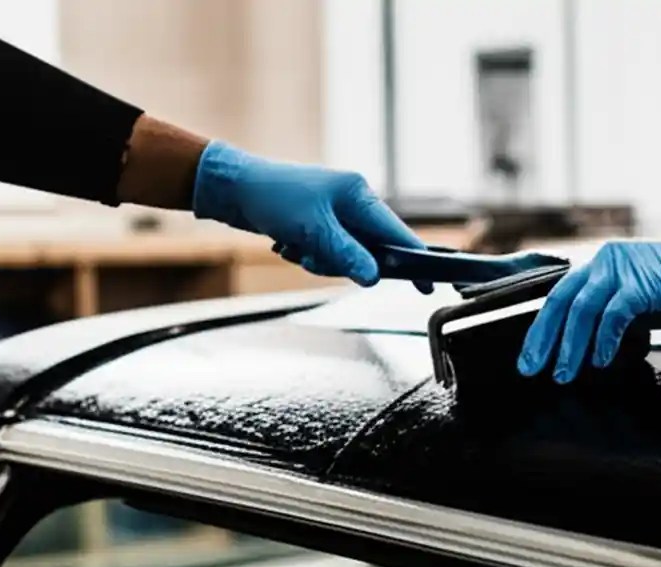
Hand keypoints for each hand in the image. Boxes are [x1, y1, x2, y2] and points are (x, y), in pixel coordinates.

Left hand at [192, 140, 431, 291]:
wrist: (232, 189)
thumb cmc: (272, 197)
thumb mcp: (313, 231)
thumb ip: (348, 255)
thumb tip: (373, 277)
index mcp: (359, 194)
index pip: (397, 233)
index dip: (414, 261)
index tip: (429, 284)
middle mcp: (352, 202)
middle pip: (370, 249)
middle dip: (344, 261)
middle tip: (317, 255)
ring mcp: (335, 213)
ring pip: (346, 256)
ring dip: (321, 260)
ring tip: (296, 247)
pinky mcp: (318, 224)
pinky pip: (327, 253)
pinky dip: (309, 255)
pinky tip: (288, 243)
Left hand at [517, 220, 660, 382]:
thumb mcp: (642, 303)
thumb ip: (613, 316)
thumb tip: (586, 346)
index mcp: (605, 264)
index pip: (561, 296)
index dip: (542, 328)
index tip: (530, 357)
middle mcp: (608, 259)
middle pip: (561, 300)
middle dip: (542, 338)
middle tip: (531, 369)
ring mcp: (626, 267)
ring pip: (582, 308)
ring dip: (569, 345)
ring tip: (563, 374)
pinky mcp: (646, 281)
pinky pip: (615, 314)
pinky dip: (604, 340)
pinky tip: (600, 361)